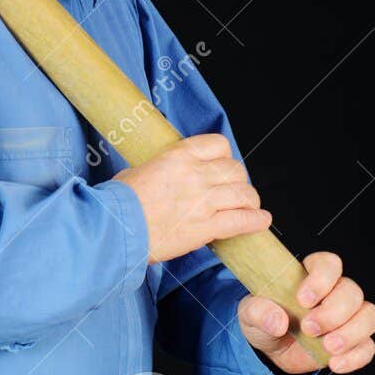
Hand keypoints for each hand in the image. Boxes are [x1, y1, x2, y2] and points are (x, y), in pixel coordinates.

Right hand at [113, 133, 272, 263]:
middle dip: (238, 180)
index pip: (218, 145)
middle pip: (235, 170)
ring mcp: (203, 202)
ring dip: (249, 201)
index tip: (222, 166)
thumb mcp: (137, 171)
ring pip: (243, 194)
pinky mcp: (205, 228)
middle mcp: (196, 175)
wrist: (113, 228)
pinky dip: (255, 221)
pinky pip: (241, 221)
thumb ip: (159, 170)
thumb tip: (160, 176)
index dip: (224, 156)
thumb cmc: (118, 201)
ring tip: (249, 206)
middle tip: (234, 190)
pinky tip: (261, 220)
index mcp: (178, 156)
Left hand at [237, 251, 374, 374]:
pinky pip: (367, 346)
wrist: (270, 349)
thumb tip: (278, 321)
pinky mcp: (353, 343)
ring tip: (327, 347)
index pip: (329, 264)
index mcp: (311, 275)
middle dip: (333, 312)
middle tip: (309, 328)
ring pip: (368, 316)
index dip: (321, 279)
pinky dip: (355, 356)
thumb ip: (258, 311)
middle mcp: (335, 292)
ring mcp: (348, 318)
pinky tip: (335, 363)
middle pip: (352, 292)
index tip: (302, 300)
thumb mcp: (250, 313)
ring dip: (350, 333)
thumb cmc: (264, 319)